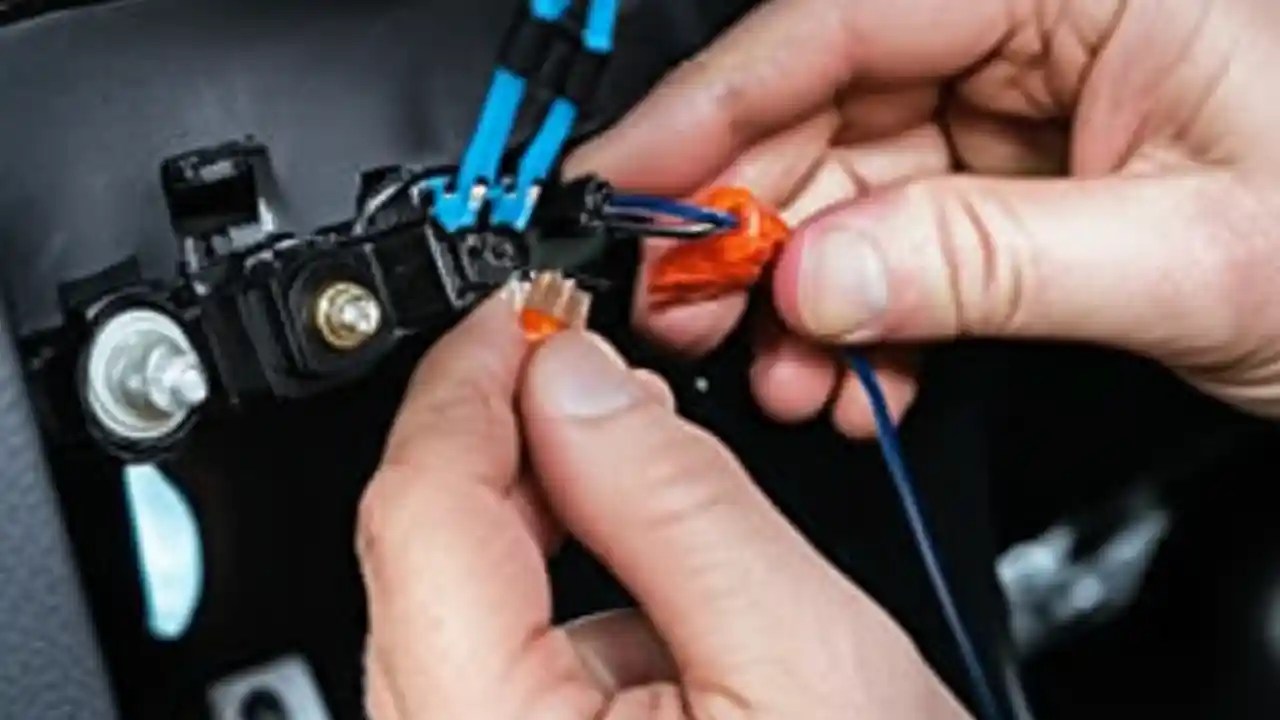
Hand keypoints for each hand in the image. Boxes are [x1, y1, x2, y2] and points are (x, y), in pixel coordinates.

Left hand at [356, 297, 969, 718]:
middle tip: (588, 364)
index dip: (474, 379)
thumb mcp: (804, 659)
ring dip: (538, 509)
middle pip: (422, 550)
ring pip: (459, 602)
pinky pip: (498, 662)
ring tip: (633, 464)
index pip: (420, 507)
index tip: (530, 312)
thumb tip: (584, 383)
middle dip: (506, 433)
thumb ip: (678, 504)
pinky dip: (557, 588)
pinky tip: (640, 582)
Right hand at [568, 0, 1279, 427]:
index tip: (630, 185)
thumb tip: (820, 275)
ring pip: (848, 183)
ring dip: (795, 286)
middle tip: (682, 305)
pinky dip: (859, 311)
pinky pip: (898, 237)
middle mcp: (1036, 24)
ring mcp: (1021, 104)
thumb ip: (988, 262)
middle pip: (824, 104)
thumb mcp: (1192, 253)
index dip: (714, 109)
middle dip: (745, 220)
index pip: (841, 21)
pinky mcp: (1016, 181)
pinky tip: (844, 367)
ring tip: (774, 365)